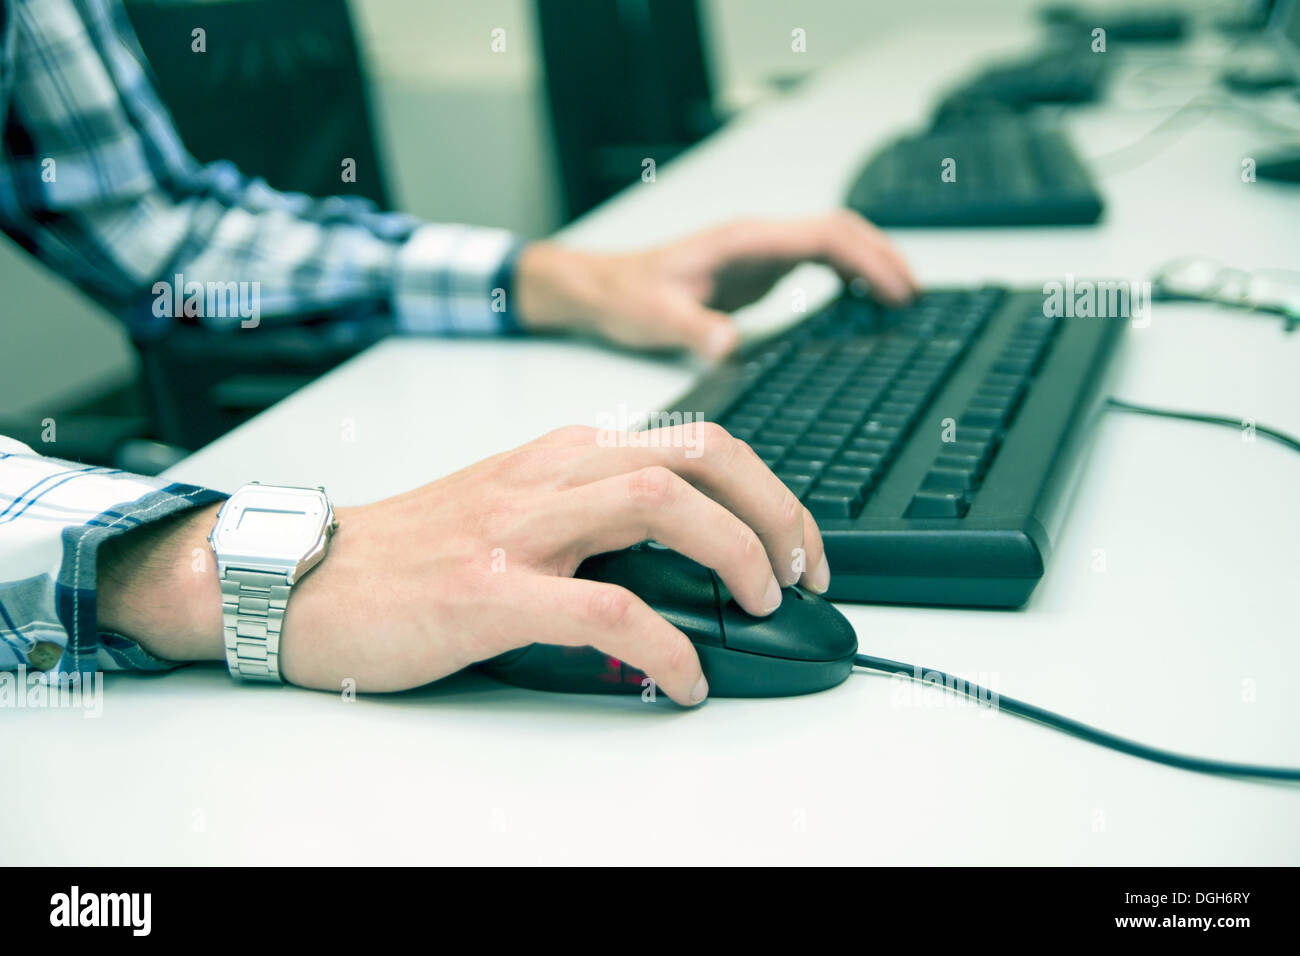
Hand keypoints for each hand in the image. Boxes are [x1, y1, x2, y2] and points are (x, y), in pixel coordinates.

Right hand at [98, 424, 828, 705]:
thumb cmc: (414, 551)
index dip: (766, 487)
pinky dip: (666, 646)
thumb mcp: (517, 508)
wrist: (308, 579)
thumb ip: (595, 516)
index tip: (797, 542)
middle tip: (802, 572)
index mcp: (564, 454)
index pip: (695, 441)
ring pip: (659, 504)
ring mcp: (520, 529)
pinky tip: (685, 680)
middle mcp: (550, 475)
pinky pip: (606, 611)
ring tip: (759, 606)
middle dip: (773, 510)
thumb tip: (687, 562)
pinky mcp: (490, 592)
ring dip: (733, 553)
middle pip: (697, 456)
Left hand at [514, 210, 918, 358]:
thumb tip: (728, 344)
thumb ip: (691, 327)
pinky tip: (863, 301)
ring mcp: (760, 254)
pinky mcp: (757, 273)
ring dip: (872, 263)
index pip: (825, 236)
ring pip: (833, 243)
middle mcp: (758, 241)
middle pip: (841, 232)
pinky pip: (817, 262)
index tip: (898, 291)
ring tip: (903, 300)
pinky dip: (849, 275)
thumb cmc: (627, 295)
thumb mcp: (654, 316)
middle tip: (915, 298)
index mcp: (744, 242)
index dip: (869, 259)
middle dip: (884, 257)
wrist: (603, 288)